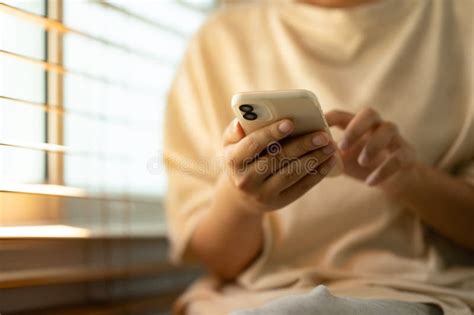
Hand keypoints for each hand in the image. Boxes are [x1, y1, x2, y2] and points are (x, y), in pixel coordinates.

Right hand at [222, 118, 337, 213]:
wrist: (242, 195)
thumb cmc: (241, 158)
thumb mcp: (230, 145)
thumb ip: (234, 131)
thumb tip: (241, 123)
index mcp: (233, 160)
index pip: (253, 145)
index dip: (271, 133)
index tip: (290, 122)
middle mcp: (246, 179)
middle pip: (277, 159)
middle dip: (302, 145)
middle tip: (322, 134)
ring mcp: (263, 193)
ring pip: (292, 173)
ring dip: (314, 159)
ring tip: (330, 145)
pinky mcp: (280, 202)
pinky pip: (301, 187)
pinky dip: (317, 173)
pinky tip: (330, 160)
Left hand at [326, 108, 415, 185]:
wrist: (394, 180)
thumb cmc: (361, 164)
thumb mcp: (342, 160)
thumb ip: (324, 155)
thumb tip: (299, 155)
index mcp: (358, 125)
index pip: (342, 114)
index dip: (329, 118)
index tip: (317, 129)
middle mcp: (377, 126)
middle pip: (370, 113)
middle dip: (355, 127)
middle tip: (342, 146)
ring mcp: (395, 138)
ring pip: (389, 129)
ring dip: (373, 145)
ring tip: (361, 162)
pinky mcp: (408, 155)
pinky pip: (400, 157)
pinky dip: (384, 170)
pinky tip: (371, 182)